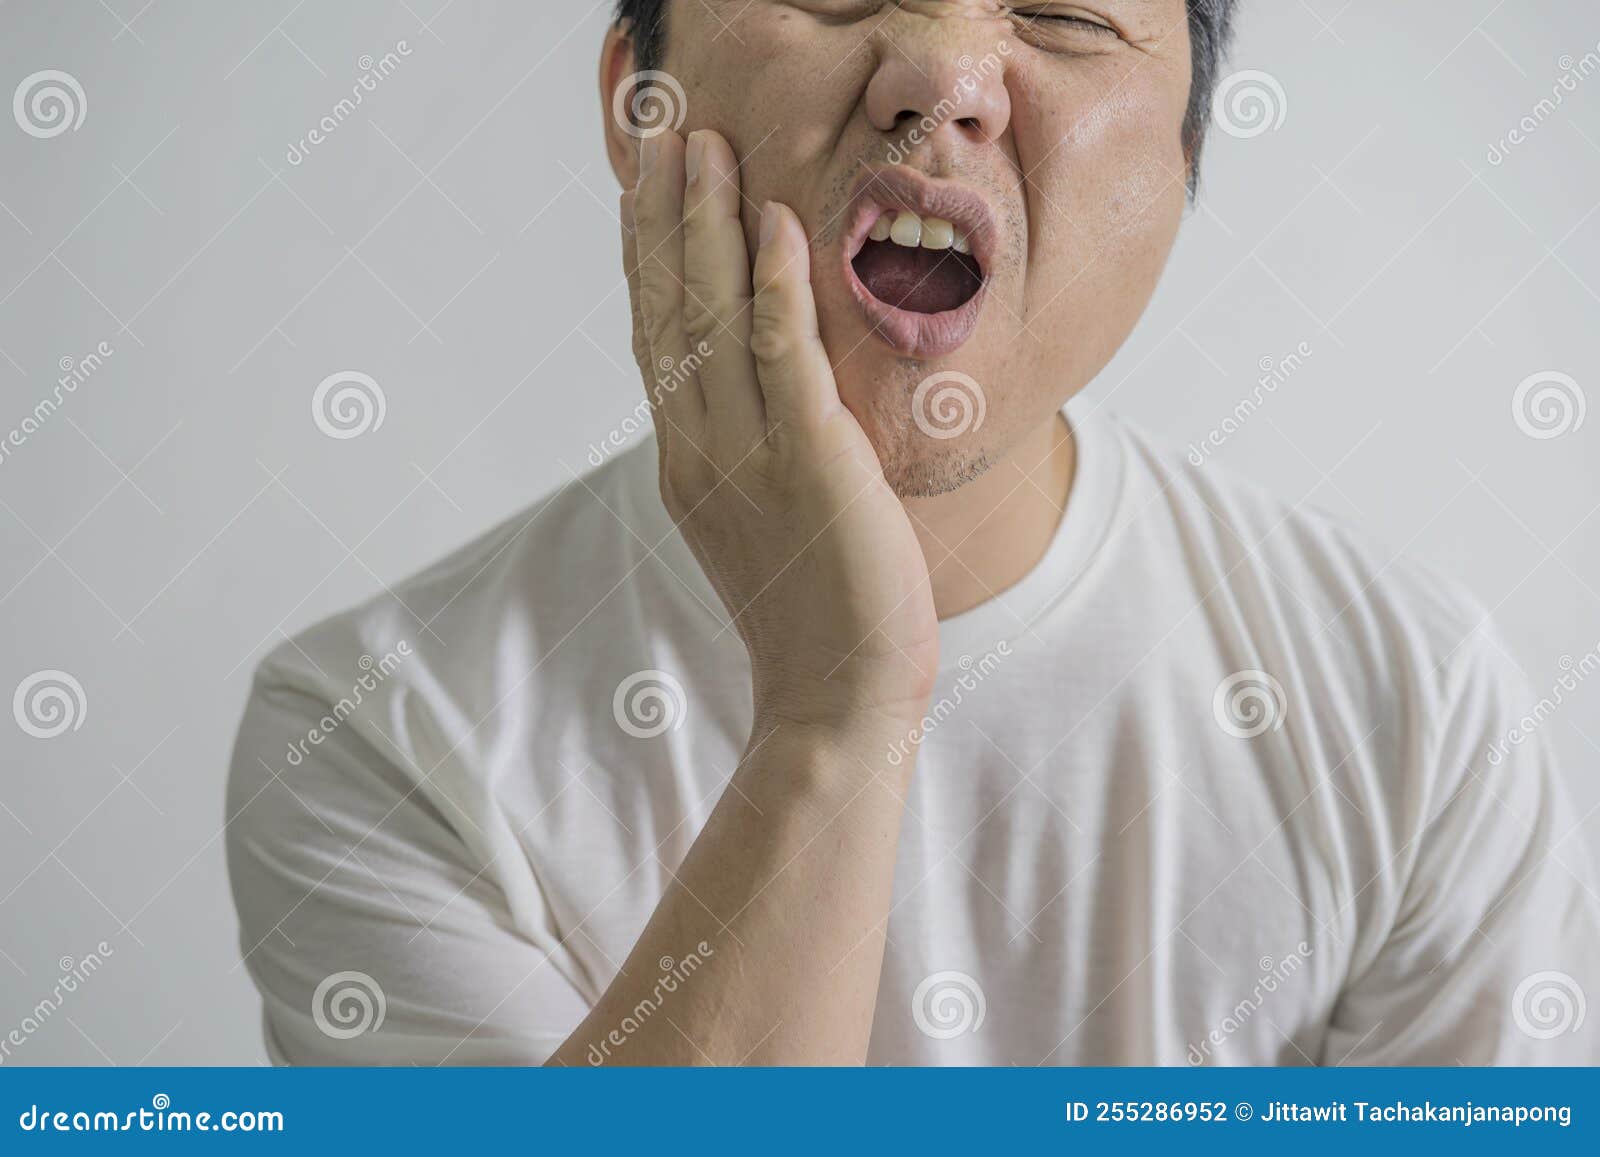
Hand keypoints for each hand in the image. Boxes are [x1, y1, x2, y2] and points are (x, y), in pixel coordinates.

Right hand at [620, 129, 937, 733]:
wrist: (837, 698)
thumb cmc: (815, 612)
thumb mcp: (764, 518)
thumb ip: (751, 448)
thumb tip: (766, 390)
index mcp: (686, 461)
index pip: (656, 335)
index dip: (647, 253)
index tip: (644, 186)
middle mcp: (699, 450)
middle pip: (669, 309)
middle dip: (665, 214)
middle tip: (665, 131)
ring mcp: (746, 458)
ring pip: (714, 318)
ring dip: (708, 225)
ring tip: (706, 146)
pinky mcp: (809, 466)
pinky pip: (782, 358)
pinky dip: (773, 285)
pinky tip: (774, 223)